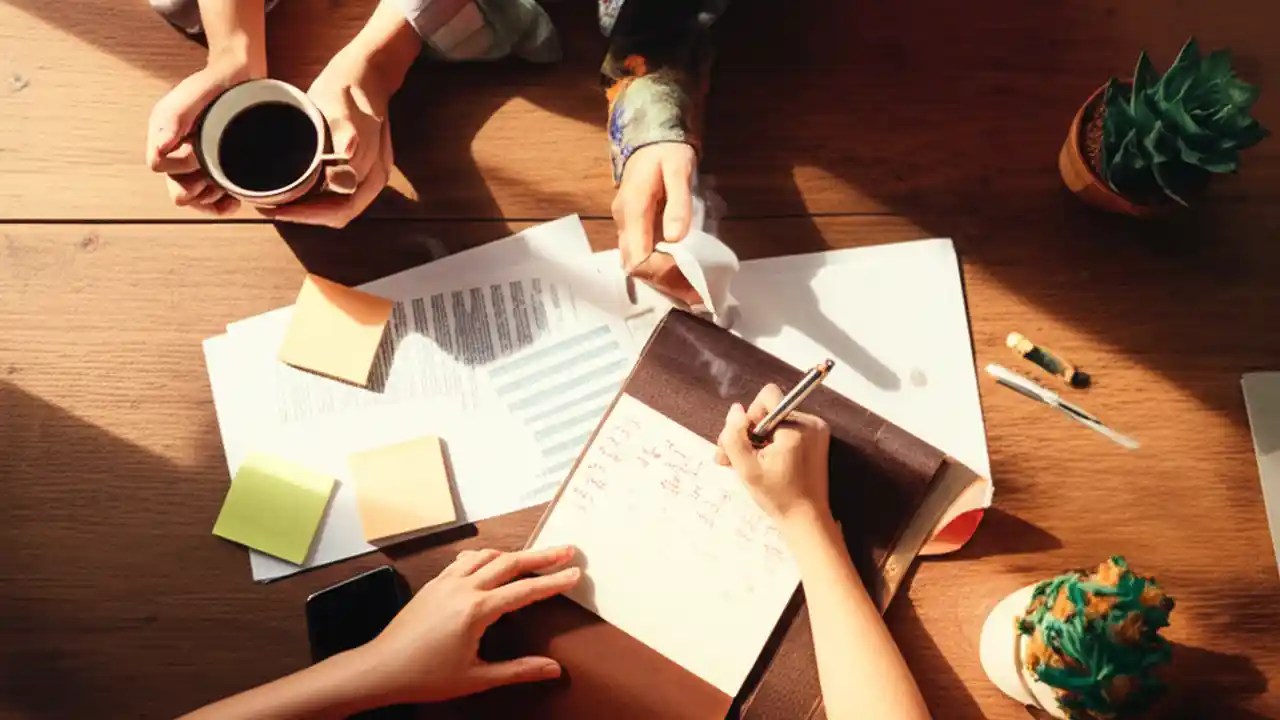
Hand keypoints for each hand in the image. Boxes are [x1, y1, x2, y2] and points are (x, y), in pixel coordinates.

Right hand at [145, 52, 257, 215]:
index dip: (181, 164)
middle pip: (176, 189)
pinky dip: (220, 206)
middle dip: (197, 188)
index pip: (160, 166)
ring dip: (211, 197)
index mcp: (163, 133)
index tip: (201, 149)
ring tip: (229, 185)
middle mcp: (175, 151)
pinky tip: (233, 202)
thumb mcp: (195, 94)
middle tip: (217, 174)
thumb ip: (175, 118)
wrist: (241, 78)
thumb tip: (160, 152)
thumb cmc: (216, 82)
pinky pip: (209, 201)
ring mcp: (195, 163)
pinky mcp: (215, 169)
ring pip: (194, 199)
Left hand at [261, 48, 394, 227]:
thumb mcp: (342, 104)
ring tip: (276, 201)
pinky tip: (294, 189)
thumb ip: (345, 130)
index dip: (307, 214)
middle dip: (303, 216)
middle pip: (339, 214)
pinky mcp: (359, 169)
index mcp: (373, 170)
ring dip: (308, 210)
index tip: (276, 208)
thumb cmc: (349, 88)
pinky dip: (315, 199)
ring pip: (338, 208)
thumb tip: (348, 153)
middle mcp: (373, 179)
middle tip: (268, 207)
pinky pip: (338, 195)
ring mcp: (369, 175)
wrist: (366, 74)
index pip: (340, 209)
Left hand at [360, 546, 579, 704]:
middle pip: (510, 562)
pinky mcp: (434, 583)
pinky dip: (486, 555)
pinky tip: (492, 560)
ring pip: (488, 555)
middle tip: (567, 551)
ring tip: (535, 556)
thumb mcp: (476, 679)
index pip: (525, 590)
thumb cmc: (426, 676)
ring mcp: (446, 582)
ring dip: (515, 552)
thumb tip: (552, 669)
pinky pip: (465, 559)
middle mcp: (463, 588)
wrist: (381, 668)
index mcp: (476, 610)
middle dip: (542, 556)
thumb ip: (518, 670)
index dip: (553, 582)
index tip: (576, 573)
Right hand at [612, 142, 699, 304]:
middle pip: (636, 266)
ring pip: (637, 263)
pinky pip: (642, 254)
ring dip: (662, 278)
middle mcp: (624, 222)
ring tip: (692, 288)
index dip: (661, 273)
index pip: (638, 258)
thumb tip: (676, 238)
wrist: (650, 136)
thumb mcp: (678, 169)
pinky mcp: (634, 226)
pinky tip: (680, 273)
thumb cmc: (666, 150)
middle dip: (664, 282)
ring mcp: (627, 225)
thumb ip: (678, 203)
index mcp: (633, 210)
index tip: (688, 278)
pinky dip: (660, 267)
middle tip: (696, 293)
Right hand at [716, 384, 832, 524]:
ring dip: (760, 439)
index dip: (751, 415)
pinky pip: (789, 430)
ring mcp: (817, 431)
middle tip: (734, 458)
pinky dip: (774, 443)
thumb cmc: (777, 497)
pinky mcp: (818, 440)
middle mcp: (811, 423)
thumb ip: (734, 436)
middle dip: (750, 432)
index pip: (768, 396)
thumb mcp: (746, 469)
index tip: (750, 440)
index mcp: (795, 428)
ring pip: (777, 421)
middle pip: (770, 411)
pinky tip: (766, 463)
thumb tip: (735, 410)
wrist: (806, 519)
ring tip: (749, 464)